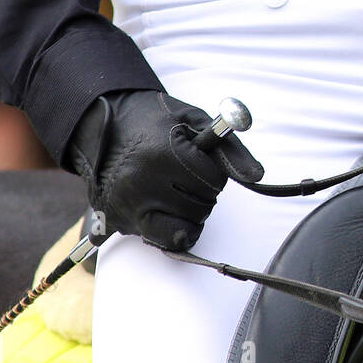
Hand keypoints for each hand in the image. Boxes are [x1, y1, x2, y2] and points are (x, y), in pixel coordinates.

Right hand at [64, 89, 263, 251]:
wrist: (107, 126)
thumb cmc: (158, 123)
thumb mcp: (196, 122)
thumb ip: (230, 149)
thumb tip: (256, 176)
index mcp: (163, 154)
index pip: (214, 180)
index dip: (213, 170)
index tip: (197, 158)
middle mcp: (142, 183)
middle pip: (201, 206)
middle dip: (202, 191)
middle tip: (184, 173)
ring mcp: (129, 205)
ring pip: (186, 226)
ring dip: (190, 211)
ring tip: (174, 188)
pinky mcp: (119, 221)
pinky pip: (163, 240)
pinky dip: (175, 231)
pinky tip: (169, 212)